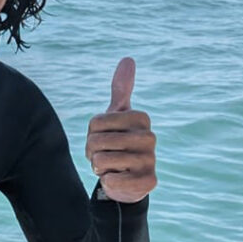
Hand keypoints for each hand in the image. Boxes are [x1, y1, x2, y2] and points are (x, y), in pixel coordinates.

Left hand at [85, 57, 156, 202]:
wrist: (129, 180)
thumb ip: (121, 89)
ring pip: (100, 161)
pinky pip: (111, 180)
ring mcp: (150, 160)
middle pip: (95, 142)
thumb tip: (128, 59)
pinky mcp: (148, 181)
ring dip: (100, 168)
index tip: (105, 139)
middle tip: (107, 156)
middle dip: (93, 153)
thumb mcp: (118, 116)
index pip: (95, 122)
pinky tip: (120, 180)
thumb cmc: (119, 144)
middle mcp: (149, 137)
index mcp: (141, 117)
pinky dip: (109, 182)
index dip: (92, 134)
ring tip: (114, 167)